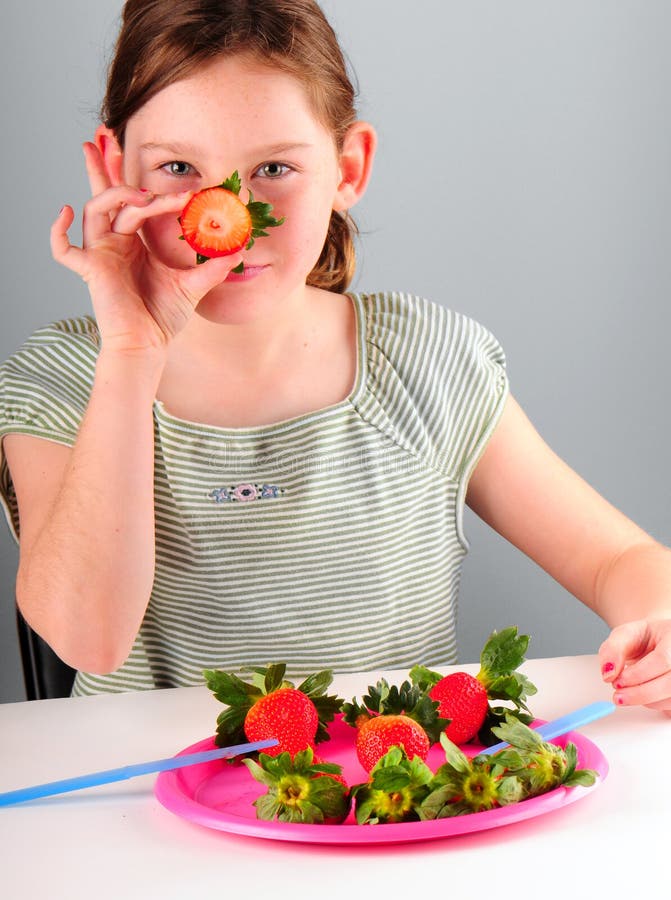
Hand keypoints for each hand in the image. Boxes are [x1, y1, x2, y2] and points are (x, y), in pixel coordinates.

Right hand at [51, 142, 241, 353]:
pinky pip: (64, 249)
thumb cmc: (162, 317)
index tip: (183, 191)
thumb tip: (239, 248)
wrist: (148, 344)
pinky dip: (58, 231)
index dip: (152, 189)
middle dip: (106, 166)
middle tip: (106, 137)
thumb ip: (212, 266)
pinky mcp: (90, 270)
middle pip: (106, 195)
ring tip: (143, 196)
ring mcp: (100, 254)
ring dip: (118, 196)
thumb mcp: (193, 286)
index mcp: (135, 242)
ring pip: (97, 209)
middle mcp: (115, 242)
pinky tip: (65, 210)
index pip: (135, 204)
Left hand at [599, 618, 670, 714]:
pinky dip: (655, 704)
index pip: (663, 659)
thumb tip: (608, 673)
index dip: (638, 675)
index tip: (617, 681)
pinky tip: (642, 694)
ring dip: (646, 701)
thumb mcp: (624, 635)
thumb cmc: (644, 638)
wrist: (657, 644)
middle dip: (640, 693)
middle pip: (670, 684)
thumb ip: (613, 650)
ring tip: (627, 692)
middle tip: (618, 696)